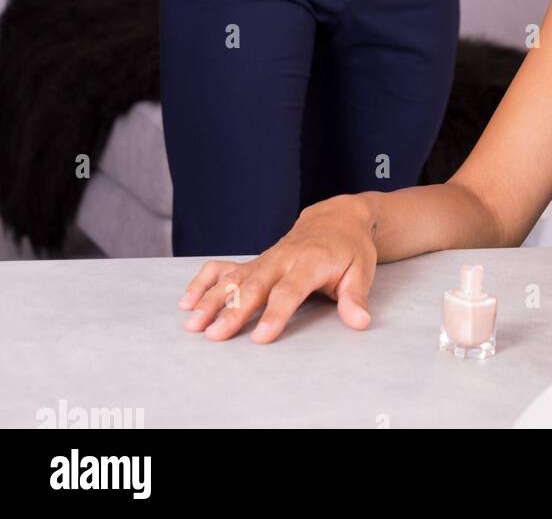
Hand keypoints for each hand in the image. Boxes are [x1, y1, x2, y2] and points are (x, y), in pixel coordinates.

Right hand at [178, 195, 377, 342]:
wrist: (338, 216)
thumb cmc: (351, 248)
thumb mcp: (362, 270)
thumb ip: (355, 297)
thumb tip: (360, 322)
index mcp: (312, 261)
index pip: (291, 290)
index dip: (276, 313)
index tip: (261, 337)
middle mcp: (284, 258)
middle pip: (256, 285)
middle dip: (234, 310)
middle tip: (214, 335)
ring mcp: (267, 258)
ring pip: (235, 278)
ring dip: (212, 299)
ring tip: (192, 323)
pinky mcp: (257, 260)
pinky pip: (226, 267)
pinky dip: (205, 281)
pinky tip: (187, 300)